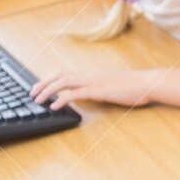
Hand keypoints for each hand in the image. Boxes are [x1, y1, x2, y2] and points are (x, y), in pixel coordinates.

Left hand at [31, 68, 164, 109]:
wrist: (147, 83)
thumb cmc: (135, 87)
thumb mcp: (113, 87)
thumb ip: (101, 89)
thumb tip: (92, 95)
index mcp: (92, 75)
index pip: (65, 73)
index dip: (50, 79)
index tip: (40, 87)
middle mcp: (89, 76)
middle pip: (59, 76)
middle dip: (43, 83)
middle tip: (31, 93)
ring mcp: (93, 82)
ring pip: (63, 82)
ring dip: (47, 90)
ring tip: (37, 100)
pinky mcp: (98, 91)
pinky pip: (74, 94)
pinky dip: (61, 98)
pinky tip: (53, 106)